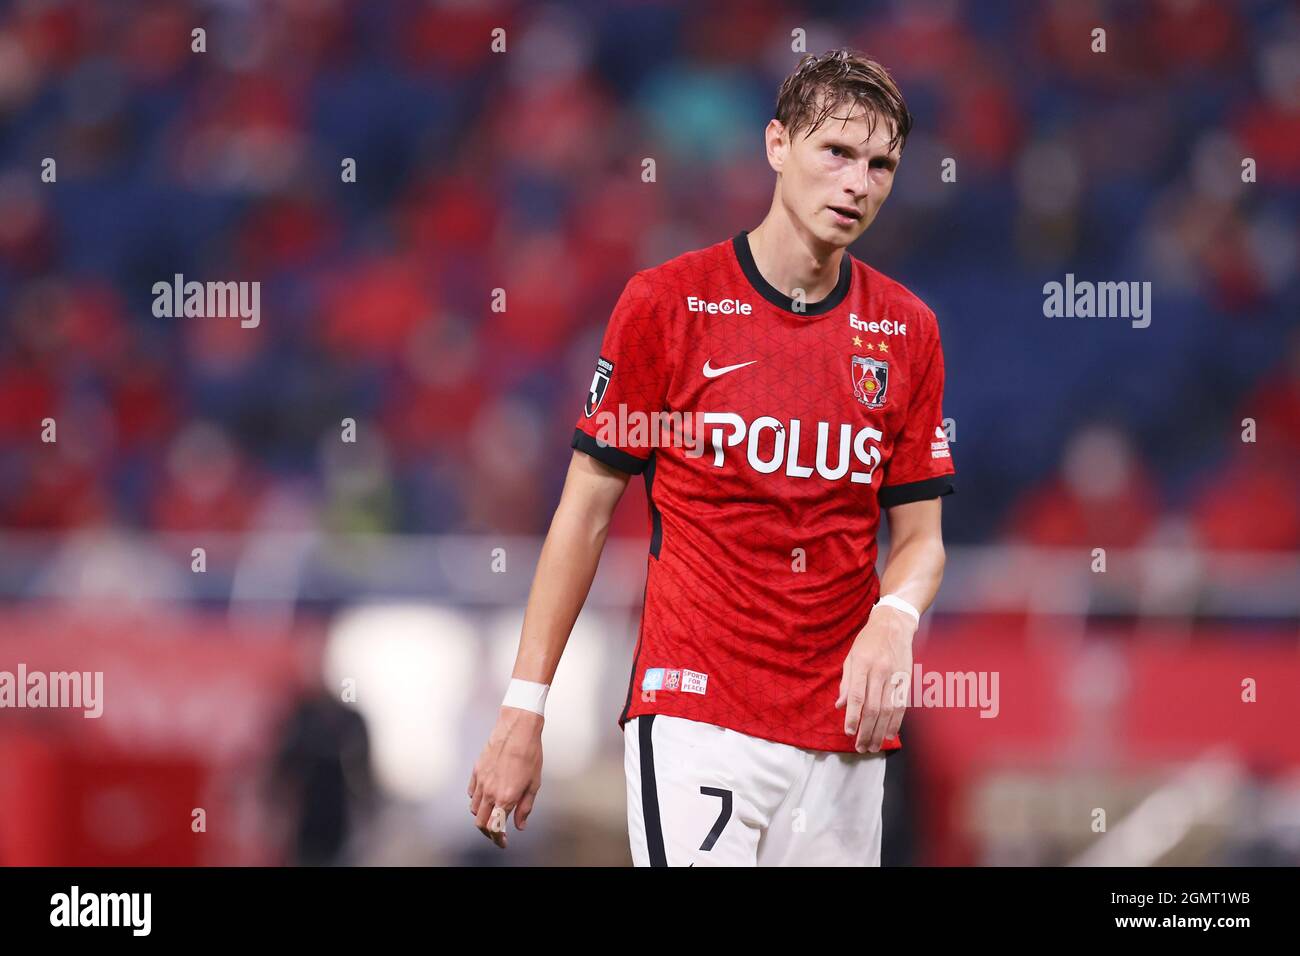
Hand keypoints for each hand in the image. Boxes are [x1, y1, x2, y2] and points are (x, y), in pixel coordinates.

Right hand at [467, 707, 543, 847]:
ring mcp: (481, 781)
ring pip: (474, 808)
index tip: (503, 843)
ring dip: (482, 815)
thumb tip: (519, 825)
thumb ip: (525, 807)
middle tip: (497, 832)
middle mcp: (490, 792)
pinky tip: (485, 796)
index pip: (495, 828)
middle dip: (488, 832)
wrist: (517, 729)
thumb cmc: (530, 755)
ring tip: (493, 813)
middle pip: (480, 822)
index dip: (498, 839)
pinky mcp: (476, 770)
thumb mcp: (534, 784)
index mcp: (505, 798)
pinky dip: (476, 799)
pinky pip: (471, 792)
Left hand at [835, 604, 914, 752]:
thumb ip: (847, 682)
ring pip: (889, 710)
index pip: (857, 695)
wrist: (894, 624)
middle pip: (874, 707)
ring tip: (873, 746)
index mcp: (863, 664)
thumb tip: (840, 706)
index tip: (849, 732)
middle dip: (867, 730)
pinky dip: (896, 723)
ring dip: (881, 731)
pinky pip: (902, 706)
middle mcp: (880, 671)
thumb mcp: (851, 656)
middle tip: (860, 747)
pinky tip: (889, 735)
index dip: (853, 716)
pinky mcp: (906, 680)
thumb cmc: (868, 641)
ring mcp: (895, 676)